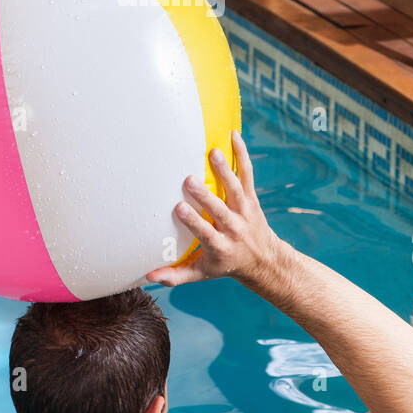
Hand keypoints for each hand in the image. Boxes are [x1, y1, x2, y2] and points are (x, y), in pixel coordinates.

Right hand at [147, 130, 281, 286]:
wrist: (263, 260)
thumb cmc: (225, 264)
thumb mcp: (201, 273)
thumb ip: (175, 275)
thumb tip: (148, 277)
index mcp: (220, 246)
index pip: (206, 233)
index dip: (194, 222)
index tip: (179, 208)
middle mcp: (234, 228)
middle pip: (220, 210)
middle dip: (206, 195)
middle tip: (189, 179)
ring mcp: (244, 210)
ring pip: (236, 189)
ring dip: (225, 170)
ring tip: (212, 152)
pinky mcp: (251, 197)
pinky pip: (248, 174)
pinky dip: (242, 155)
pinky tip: (234, 135)